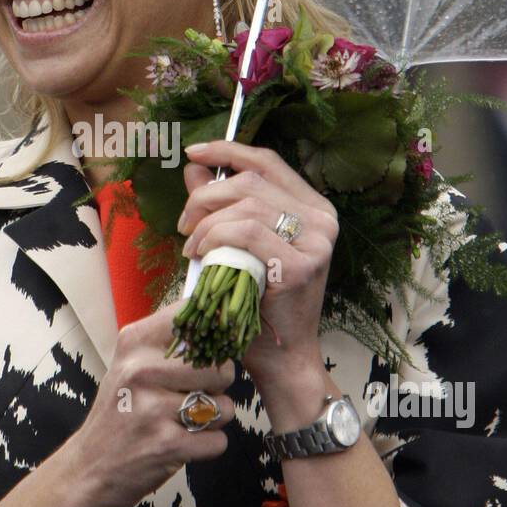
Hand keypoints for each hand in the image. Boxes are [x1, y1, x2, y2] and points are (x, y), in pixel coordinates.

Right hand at [64, 300, 236, 506]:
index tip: (211, 348)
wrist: (88, 470)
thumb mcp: (129, 366)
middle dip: (218, 386)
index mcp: (134, 343)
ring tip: (184, 422)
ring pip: (224, 406)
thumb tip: (221, 321)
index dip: (214, 333)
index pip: (194, 318)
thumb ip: (168, 343)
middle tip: (193, 396)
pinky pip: (218, 440)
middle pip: (220, 367)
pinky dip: (207, 447)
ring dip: (213, 420)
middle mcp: (142, 370)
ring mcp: (153, 409)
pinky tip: (182, 445)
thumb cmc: (118, 414)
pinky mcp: (167, 445)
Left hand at [178, 140, 338, 386]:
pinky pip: (246, 232)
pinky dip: (216, 237)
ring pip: (245, 205)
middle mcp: (323, 219)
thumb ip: (220, 203)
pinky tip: (203, 254)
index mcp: (314, 207)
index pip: (268, 162)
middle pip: (250, 182)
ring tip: (191, 246)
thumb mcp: (238, 243)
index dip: (228, 151)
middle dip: (206, 196)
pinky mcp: (301, 266)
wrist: (279, 355)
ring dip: (206, 222)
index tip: (193, 153)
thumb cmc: (258, 300)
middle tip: (183, 222)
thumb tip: (195, 167)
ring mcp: (317, 242)